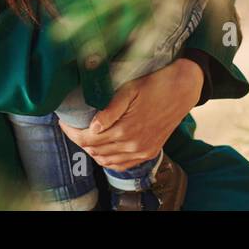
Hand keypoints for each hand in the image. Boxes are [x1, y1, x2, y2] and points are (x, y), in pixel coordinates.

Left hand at [58, 58, 203, 170]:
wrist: (183, 90)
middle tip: (72, 126)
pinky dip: (108, 160)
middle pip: (94, 151)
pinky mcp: (149, 152)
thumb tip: (92, 127)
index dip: (71, 132)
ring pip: (106, 160)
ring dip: (92, 150)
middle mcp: (133, 145)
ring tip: (85, 136)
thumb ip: (110, 110)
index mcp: (125, 129)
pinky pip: (122, 165)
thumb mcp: (130, 89)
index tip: (65, 122)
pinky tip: (103, 149)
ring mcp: (142, 151)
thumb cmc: (155, 84)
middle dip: (78, 139)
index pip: (87, 139)